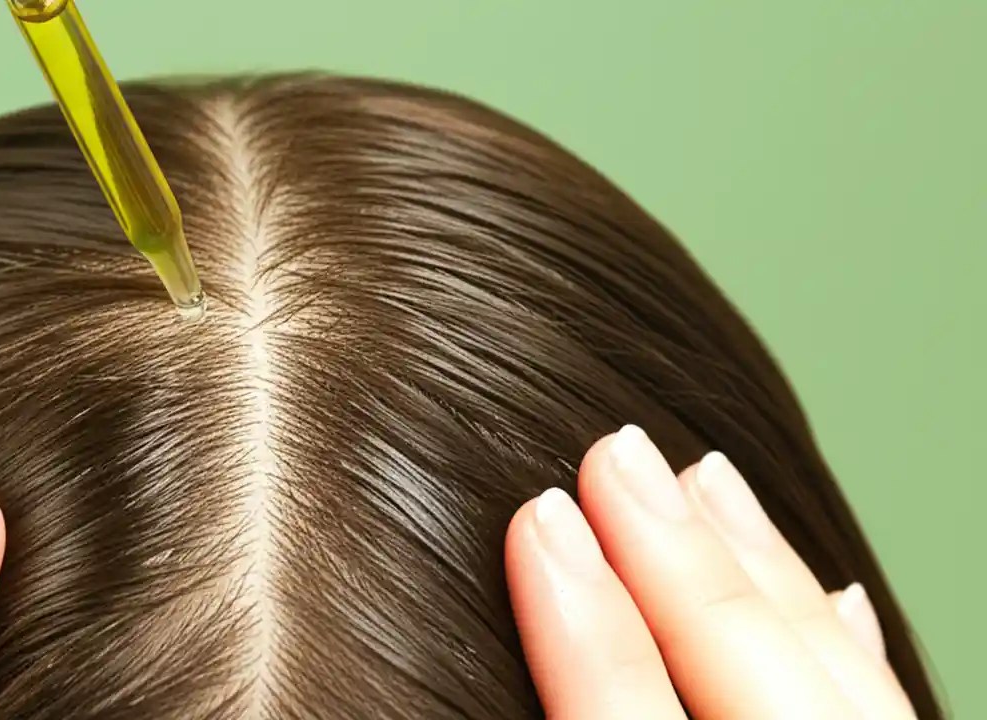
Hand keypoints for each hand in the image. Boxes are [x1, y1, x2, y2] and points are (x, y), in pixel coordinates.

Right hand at [505, 425, 913, 718]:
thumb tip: (443, 669)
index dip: (583, 624)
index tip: (540, 518)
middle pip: (740, 671)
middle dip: (675, 556)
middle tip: (614, 454)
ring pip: (833, 679)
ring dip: (763, 569)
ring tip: (706, 477)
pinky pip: (889, 715)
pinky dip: (851, 648)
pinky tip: (836, 598)